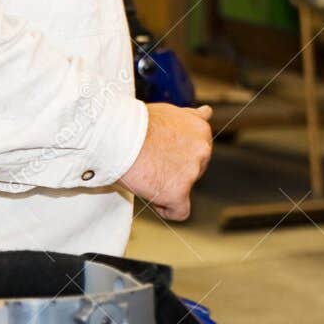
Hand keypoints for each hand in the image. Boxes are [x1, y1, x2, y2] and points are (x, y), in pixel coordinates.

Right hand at [120, 103, 212, 220]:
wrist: (116, 134)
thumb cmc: (134, 122)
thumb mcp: (168, 112)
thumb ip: (190, 117)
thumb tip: (207, 113)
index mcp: (200, 129)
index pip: (198, 151)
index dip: (177, 155)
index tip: (159, 153)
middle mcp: (202, 149)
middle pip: (194, 171)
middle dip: (174, 171)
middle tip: (149, 162)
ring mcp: (192, 171)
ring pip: (184, 188)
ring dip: (166, 185)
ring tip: (145, 172)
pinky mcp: (179, 191)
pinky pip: (180, 211)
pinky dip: (166, 208)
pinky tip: (152, 196)